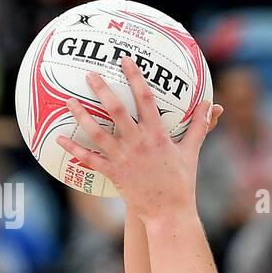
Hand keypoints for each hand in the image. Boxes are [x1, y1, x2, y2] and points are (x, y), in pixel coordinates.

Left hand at [57, 56, 223, 222]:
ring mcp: (124, 158)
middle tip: (90, 74)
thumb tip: (212, 104)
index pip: (145, 100)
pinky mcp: (114, 173)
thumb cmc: (182, 182)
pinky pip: (90, 159)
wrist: (169, 212)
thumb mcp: (192, 151)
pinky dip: (74, 149)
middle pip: (116, 111)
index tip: (125, 60)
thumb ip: (200, 126)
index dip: (135, 78)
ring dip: (81, 116)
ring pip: (97, 133)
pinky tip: (59, 138)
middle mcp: (138, 144)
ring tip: (69, 100)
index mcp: (158, 135)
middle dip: (102, 90)